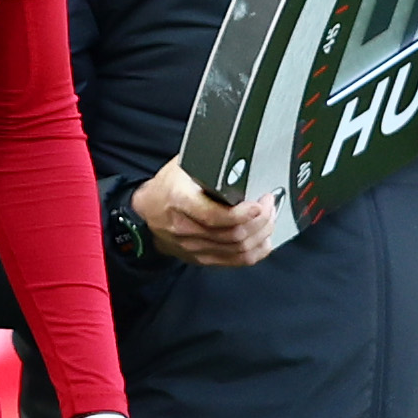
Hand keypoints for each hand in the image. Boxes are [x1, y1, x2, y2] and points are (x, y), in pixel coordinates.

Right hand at [131, 157, 277, 265]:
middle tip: (269, 204)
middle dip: (260, 220)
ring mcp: (193, 247)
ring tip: (268, 218)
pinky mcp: (202, 257)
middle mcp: (185, 228)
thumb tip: (237, 156)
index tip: (259, 203)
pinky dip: (255, 250)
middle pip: (232, 234)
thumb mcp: (183, 165)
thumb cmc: (168, 186)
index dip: (243, 214)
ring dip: (261, 234)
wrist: (148, 210)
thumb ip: (208, 164)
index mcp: (179, 201)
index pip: (215, 216)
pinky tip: (263, 239)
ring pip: (238, 249)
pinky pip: (235, 261)